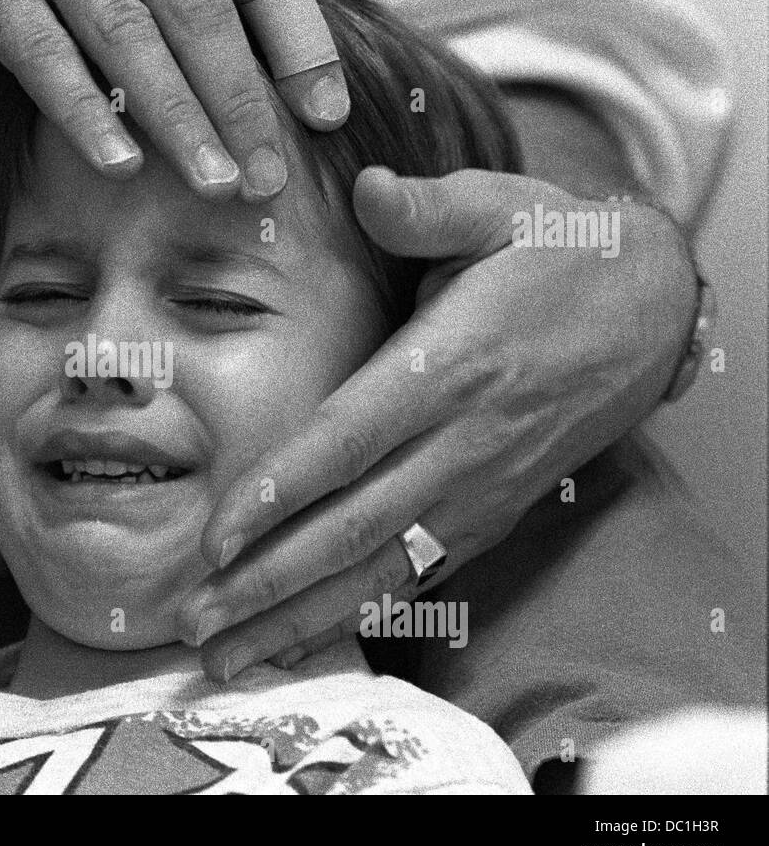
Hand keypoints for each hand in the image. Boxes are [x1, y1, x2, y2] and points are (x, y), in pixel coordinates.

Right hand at [0, 0, 348, 200]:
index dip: (297, 39)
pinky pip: (32, 42)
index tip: (331, 114)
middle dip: (243, 97)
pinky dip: (77, 104)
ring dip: (176, 113)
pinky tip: (115, 163)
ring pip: (125, 29)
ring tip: (216, 185)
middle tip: (274, 177)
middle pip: (198, 7)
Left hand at [178, 167, 697, 679]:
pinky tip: (302, 643)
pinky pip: (418, 579)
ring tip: (229, 659)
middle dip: (269, 582)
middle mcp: (462, 443)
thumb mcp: (503, 208)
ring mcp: (479, 490)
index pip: (348, 443)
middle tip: (196, 623)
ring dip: (302, 620)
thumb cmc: (559, 256)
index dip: (279, 495)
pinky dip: (358, 616)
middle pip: (353, 527)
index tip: (215, 540)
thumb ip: (429, 208)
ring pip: (381, 570)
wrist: (650, 313)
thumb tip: (367, 187)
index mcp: (450, 368)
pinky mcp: (491, 515)